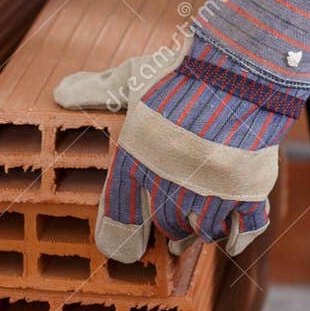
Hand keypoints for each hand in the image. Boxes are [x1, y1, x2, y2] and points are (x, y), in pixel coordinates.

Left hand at [54, 0, 309, 259]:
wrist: (243, 61)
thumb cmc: (184, 68)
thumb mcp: (135, 75)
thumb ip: (98, 90)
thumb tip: (60, 91)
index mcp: (136, 165)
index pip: (117, 229)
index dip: (120, 242)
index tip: (126, 248)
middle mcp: (170, 187)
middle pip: (166, 228)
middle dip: (168, 223)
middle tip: (172, 213)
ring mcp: (212, 193)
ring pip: (202, 231)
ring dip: (201, 224)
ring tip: (201, 208)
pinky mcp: (249, 190)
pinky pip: (242, 232)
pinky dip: (237, 235)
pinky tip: (232, 231)